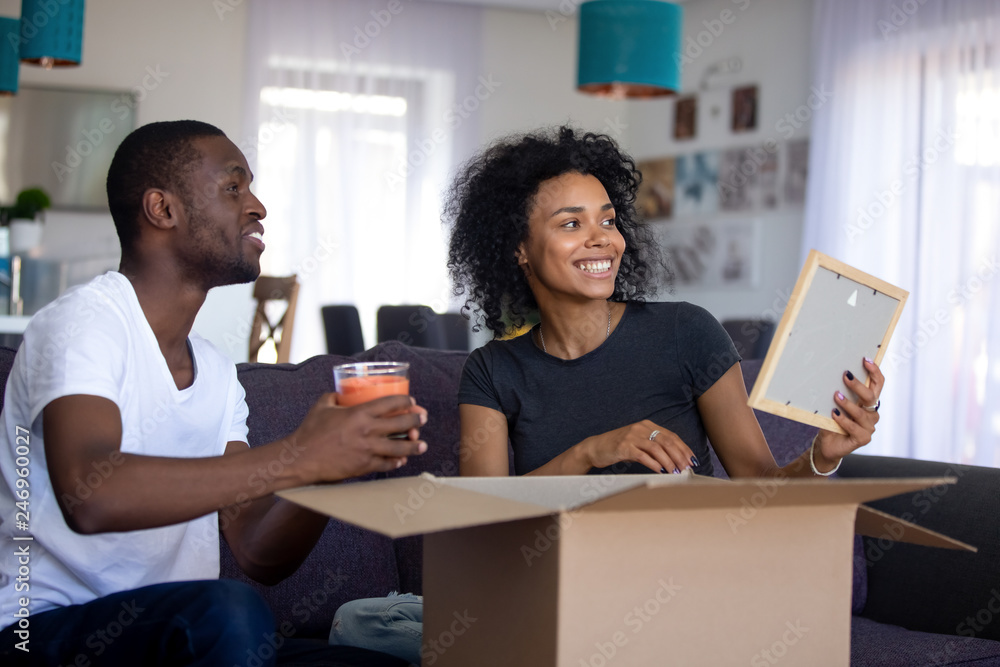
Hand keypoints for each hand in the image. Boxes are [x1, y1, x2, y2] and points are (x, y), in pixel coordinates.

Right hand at [290, 393, 427, 482]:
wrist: (301, 459)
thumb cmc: (310, 431)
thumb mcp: (322, 405)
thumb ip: (335, 397)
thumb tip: (342, 393)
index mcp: (359, 413)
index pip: (390, 403)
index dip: (404, 400)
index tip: (411, 401)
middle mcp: (367, 431)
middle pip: (401, 423)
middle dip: (416, 420)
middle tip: (422, 419)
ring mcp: (368, 450)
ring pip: (399, 447)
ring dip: (414, 446)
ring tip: (422, 445)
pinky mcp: (364, 466)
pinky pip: (386, 464)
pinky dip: (396, 462)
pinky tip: (401, 460)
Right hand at [580, 420, 696, 473]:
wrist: (596, 447)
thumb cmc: (619, 447)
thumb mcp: (638, 443)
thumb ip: (654, 448)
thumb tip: (674, 461)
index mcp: (647, 425)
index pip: (671, 436)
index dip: (683, 448)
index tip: (691, 460)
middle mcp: (641, 428)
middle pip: (666, 441)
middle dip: (679, 456)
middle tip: (686, 468)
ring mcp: (632, 436)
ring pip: (656, 448)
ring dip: (668, 461)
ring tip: (675, 472)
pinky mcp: (623, 446)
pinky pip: (643, 455)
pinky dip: (654, 464)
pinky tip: (660, 471)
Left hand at [814, 358, 883, 470]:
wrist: (827, 444)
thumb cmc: (832, 421)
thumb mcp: (835, 404)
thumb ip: (839, 392)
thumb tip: (831, 372)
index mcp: (868, 402)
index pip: (878, 384)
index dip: (875, 371)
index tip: (866, 360)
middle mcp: (871, 413)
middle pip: (871, 396)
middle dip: (858, 385)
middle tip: (845, 375)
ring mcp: (869, 427)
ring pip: (862, 413)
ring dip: (848, 403)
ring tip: (836, 396)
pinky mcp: (863, 439)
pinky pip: (854, 427)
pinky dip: (844, 420)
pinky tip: (834, 414)